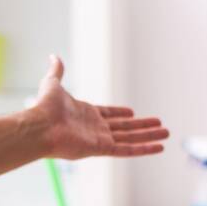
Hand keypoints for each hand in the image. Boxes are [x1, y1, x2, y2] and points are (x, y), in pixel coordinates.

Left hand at [33, 54, 168, 159]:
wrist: (40, 126)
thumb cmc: (44, 107)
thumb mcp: (52, 83)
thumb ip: (57, 71)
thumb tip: (53, 56)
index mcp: (84, 114)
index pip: (107, 114)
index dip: (120, 113)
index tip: (132, 112)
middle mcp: (94, 128)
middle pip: (124, 127)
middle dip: (142, 126)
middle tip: (160, 124)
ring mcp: (99, 139)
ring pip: (130, 138)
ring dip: (149, 136)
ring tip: (166, 133)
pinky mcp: (102, 148)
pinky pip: (127, 149)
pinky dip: (143, 148)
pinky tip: (159, 147)